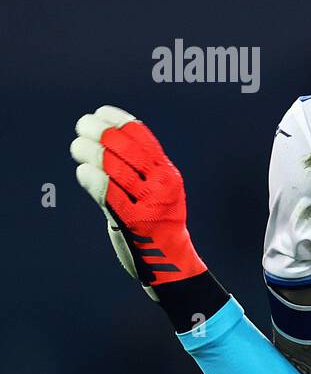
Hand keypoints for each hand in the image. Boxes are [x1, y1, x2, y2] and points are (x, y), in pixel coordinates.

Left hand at [70, 106, 205, 296]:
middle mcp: (163, 185)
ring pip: (115, 168)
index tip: (101, 113)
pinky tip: (82, 170)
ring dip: (90, 152)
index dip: (119, 121)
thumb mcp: (157, 191)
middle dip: (101, 132)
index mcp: (168, 174)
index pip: (144, 138)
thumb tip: (107, 138)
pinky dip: (92, 178)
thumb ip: (140, 170)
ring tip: (77, 146)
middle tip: (82, 125)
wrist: (169, 260)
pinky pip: (109, 193)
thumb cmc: (156, 223)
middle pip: (128, 149)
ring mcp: (150, 203)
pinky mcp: (134, 220)